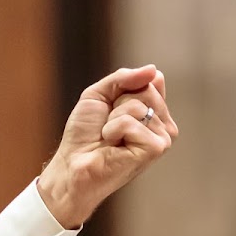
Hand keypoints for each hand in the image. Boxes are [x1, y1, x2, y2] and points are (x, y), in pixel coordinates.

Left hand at [38, 64, 179, 228]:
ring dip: (112, 120)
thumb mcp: (97, 95)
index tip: (109, 107)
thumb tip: (154, 71)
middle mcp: (163, 123)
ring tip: (109, 138)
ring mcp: (163, 137)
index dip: (121, 89)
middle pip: (145, 90)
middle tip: (107, 126)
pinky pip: (131, 123)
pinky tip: (112, 146)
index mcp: (153, 109)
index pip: (150, 78)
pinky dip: (113, 130)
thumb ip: (123, 78)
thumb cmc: (84, 134)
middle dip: (116, 104)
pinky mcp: (156, 148)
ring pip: (137, 106)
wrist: (72, 164)